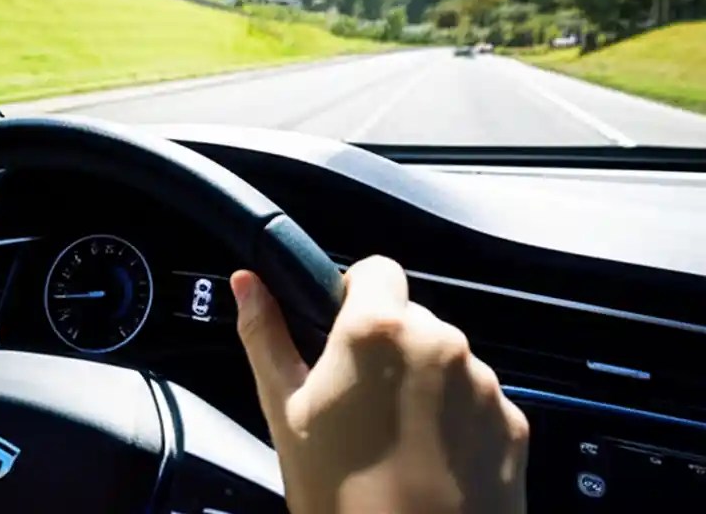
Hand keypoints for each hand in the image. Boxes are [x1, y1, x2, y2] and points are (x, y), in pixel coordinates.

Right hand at [232, 256, 527, 513]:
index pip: (375, 269)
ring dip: (422, 383)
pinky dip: (456, 420)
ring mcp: (484, 384)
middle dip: (386, 348)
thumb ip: (265, 335)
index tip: (336, 337)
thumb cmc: (338, 492)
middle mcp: (441, 342)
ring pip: (445, 360)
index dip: (353, 296)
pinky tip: (430, 461)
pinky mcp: (514, 423)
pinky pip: (477, 401)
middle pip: (411, 319)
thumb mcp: (284, 412)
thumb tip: (247, 281)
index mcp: (378, 329)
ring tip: (393, 441)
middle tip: (356, 403)